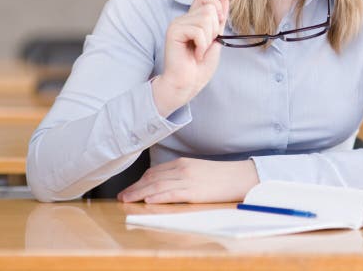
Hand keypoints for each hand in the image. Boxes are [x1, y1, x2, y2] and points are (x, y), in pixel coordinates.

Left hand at [116, 158, 259, 203]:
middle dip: (135, 188)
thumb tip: (166, 184)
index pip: (155, 171)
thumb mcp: (199, 170)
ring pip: (157, 186)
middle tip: (122, 196)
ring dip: (139, 194)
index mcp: (183, 163)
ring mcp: (188, 180)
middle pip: (152, 178)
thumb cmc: (222, 175)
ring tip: (127, 200)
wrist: (240, 176)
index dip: (140, 181)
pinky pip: (171, 194)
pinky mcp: (194, 191)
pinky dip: (158, 197)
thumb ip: (182, 174)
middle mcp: (182, 169)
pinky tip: (148, 201)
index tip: (130, 188)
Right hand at [153, 0, 228, 115]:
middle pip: (209, 8)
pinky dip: (202, 46)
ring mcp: (177, 24)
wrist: (189, 83)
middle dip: (215, 29)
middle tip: (205, 45)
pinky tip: (195, 54)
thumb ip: (219, 20)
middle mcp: (184, 19)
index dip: (216, 7)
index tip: (219, 23)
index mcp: (193, 19)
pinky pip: (198, 30)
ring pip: (206, 18)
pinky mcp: (173, 31)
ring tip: (199, 51)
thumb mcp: (216, 39)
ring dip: (208, 39)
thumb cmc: (200, 66)